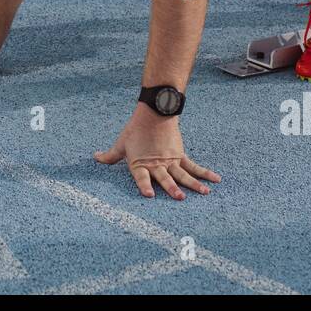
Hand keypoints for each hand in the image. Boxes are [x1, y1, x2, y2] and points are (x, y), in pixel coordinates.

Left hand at [94, 103, 220, 198]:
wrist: (154, 113)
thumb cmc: (135, 130)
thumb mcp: (121, 144)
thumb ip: (109, 155)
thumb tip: (95, 157)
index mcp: (140, 163)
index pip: (141, 177)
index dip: (144, 186)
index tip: (149, 195)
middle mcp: (156, 164)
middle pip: (165, 178)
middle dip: (172, 188)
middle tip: (180, 197)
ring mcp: (170, 161)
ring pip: (183, 174)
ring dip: (193, 184)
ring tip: (204, 193)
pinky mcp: (179, 155)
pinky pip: (193, 166)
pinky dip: (204, 173)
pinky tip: (215, 179)